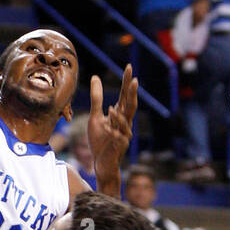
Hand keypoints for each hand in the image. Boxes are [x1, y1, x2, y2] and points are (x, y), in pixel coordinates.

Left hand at [88, 65, 137, 181]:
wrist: (102, 163)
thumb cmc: (101, 140)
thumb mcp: (95, 117)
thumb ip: (96, 98)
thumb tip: (95, 77)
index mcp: (120, 115)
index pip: (124, 96)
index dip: (126, 82)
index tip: (129, 67)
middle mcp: (125, 123)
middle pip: (130, 106)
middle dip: (132, 94)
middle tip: (134, 80)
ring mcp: (123, 135)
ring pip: (125, 123)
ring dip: (119, 116)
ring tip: (111, 108)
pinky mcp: (118, 147)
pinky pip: (117, 138)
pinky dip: (113, 132)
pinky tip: (107, 127)